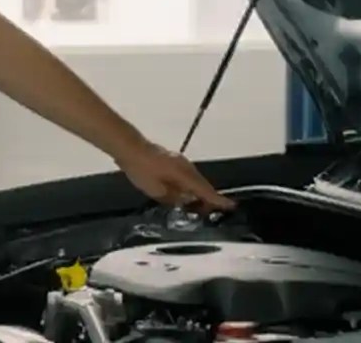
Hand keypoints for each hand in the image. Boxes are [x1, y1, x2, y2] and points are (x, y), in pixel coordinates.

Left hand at [114, 140, 235, 210]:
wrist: (129, 148)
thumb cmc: (142, 170)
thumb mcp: (157, 190)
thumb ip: (173, 197)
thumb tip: (186, 201)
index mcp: (185, 175)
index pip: (206, 190)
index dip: (218, 200)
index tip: (231, 206)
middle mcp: (186, 166)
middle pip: (202, 184)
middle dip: (208, 197)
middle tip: (211, 211)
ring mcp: (180, 161)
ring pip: (194, 179)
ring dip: (198, 191)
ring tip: (198, 205)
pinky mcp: (172, 160)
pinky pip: (187, 175)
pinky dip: (189, 185)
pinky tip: (184, 192)